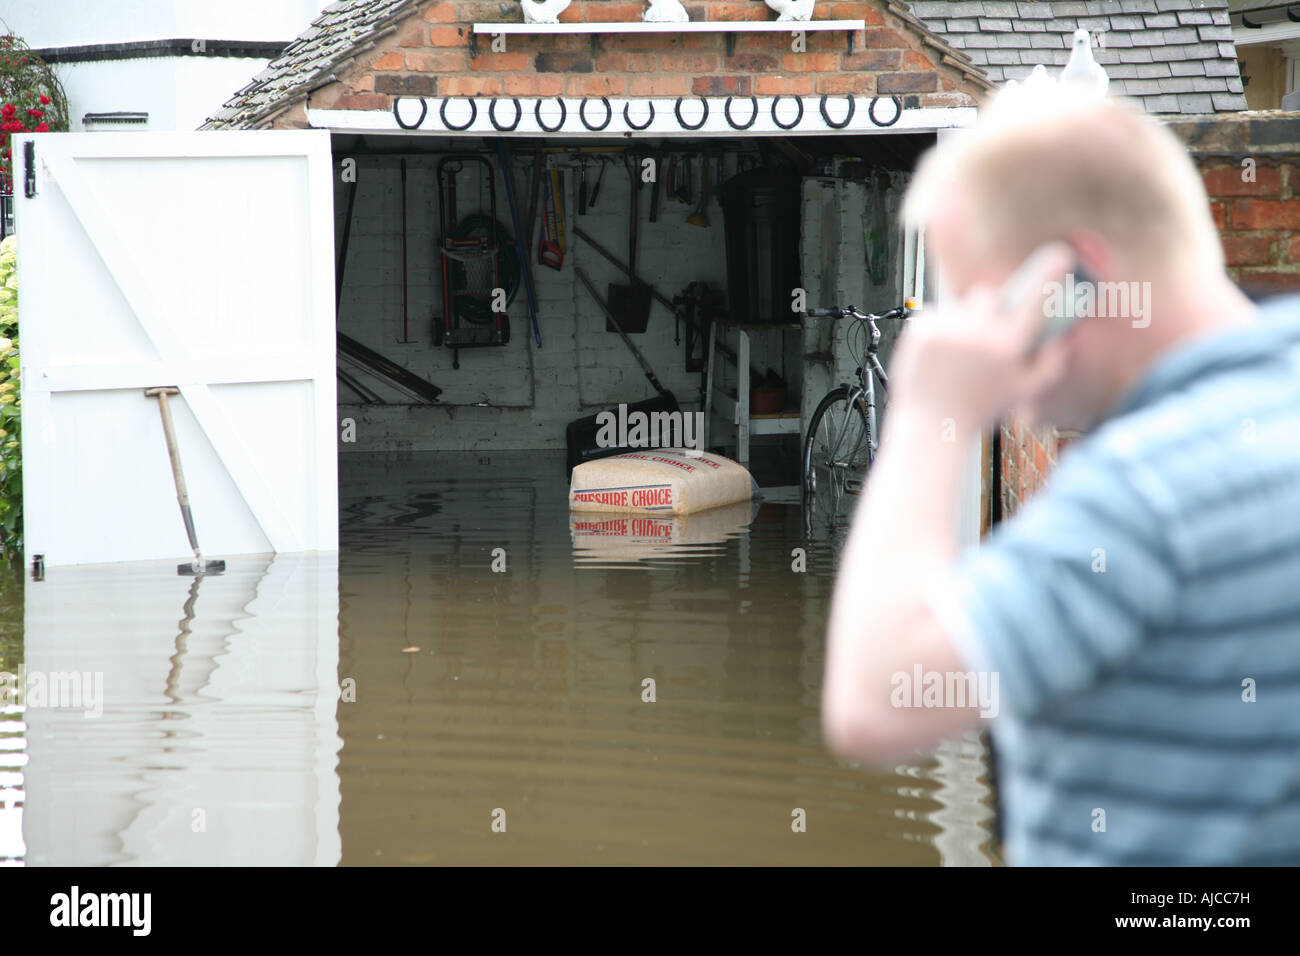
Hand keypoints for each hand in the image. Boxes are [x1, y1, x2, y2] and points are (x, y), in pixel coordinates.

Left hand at [886, 243, 1075, 436]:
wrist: (931, 425)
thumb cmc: (979, 410)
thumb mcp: (1023, 392)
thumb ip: (1052, 365)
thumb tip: (1067, 339)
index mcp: (1008, 346)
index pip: (1035, 300)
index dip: (1050, 274)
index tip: (1060, 255)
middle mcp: (979, 333)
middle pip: (988, 297)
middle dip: (988, 311)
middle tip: (984, 336)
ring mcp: (948, 329)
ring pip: (959, 307)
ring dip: (962, 322)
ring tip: (958, 354)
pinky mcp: (921, 329)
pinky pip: (934, 315)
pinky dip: (937, 331)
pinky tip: (939, 357)